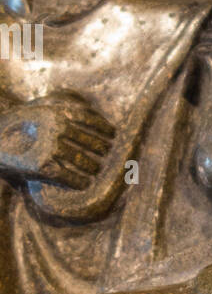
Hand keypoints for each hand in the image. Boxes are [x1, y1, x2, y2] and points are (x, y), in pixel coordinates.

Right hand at [0, 93, 114, 188]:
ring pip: (83, 161)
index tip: (112, 133)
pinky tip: (84, 184)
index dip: (104, 127)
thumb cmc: (16, 124)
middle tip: (106, 154)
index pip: (90, 119)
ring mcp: (50, 147)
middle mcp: (57, 128)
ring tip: (96, 170)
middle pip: (90, 142)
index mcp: (57, 112)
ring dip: (92, 167)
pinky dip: (79, 181)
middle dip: (101, 149)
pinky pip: (69, 176)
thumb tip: (90, 113)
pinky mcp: (42, 166)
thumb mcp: (39, 109)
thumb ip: (61, 110)